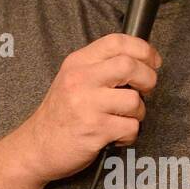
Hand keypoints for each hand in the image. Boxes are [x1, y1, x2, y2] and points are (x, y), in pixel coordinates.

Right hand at [14, 33, 161, 184]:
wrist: (36, 147)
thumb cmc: (60, 115)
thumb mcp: (72, 79)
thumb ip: (100, 67)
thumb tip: (139, 61)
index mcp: (77, 63)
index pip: (117, 42)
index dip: (143, 49)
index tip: (153, 62)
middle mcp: (80, 80)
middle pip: (130, 66)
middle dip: (148, 79)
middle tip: (146, 91)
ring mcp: (87, 105)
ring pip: (134, 100)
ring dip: (138, 113)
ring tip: (123, 119)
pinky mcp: (95, 130)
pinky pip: (130, 127)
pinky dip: (129, 135)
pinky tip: (116, 136)